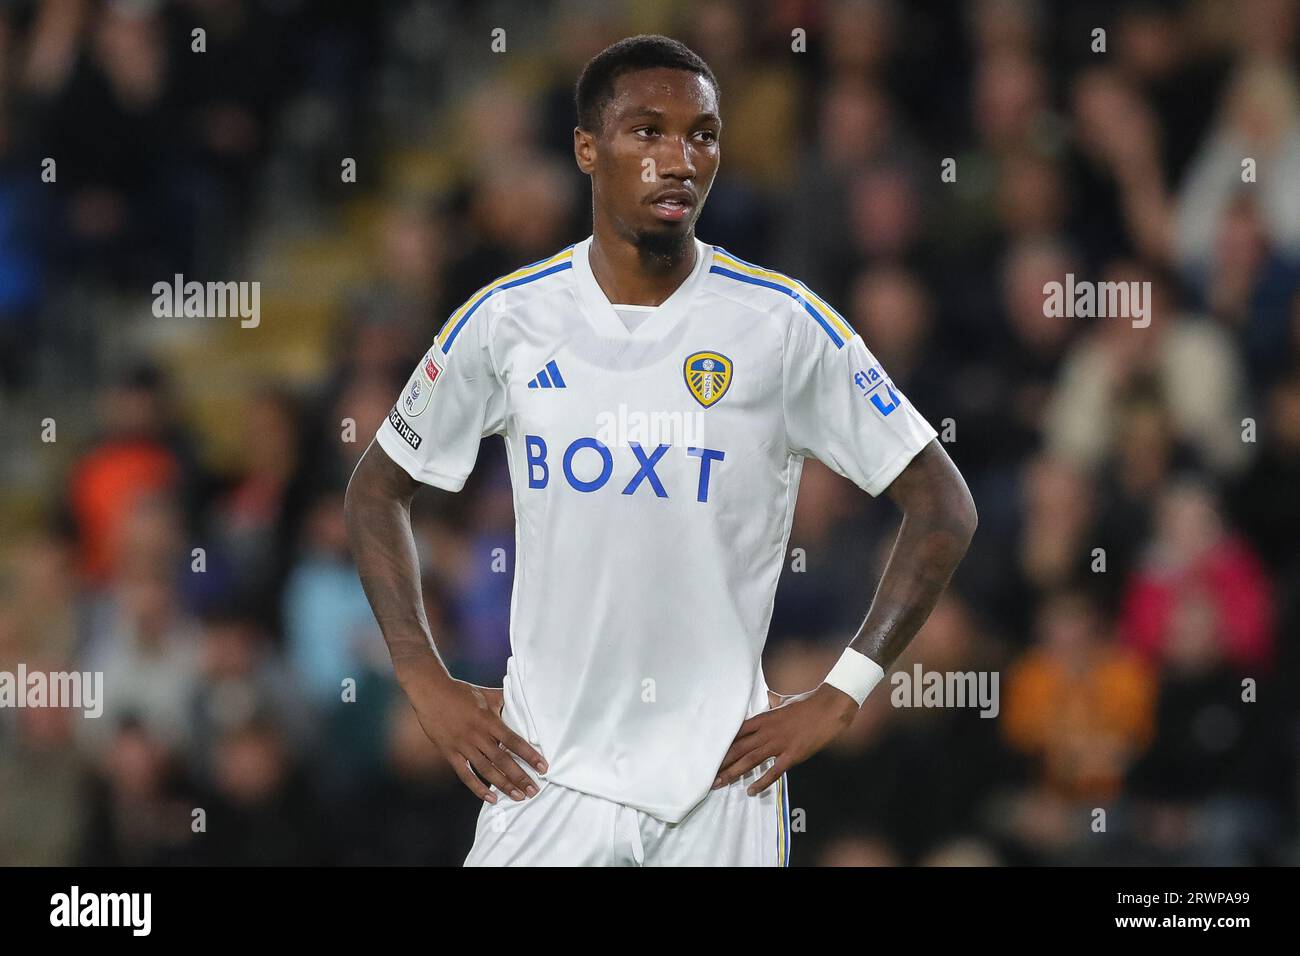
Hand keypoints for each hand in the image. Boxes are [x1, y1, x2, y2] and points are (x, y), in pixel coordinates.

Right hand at [397, 660, 546, 803]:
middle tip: (533, 790)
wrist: (431, 692)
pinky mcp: (450, 753)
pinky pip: (465, 774)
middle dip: (520, 777)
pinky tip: (491, 798)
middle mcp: (478, 735)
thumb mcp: (487, 694)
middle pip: (502, 760)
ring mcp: (463, 746)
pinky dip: (478, 788)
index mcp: (489, 720)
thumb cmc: (461, 692)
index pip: (514, 741)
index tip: (542, 767)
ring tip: (518, 796)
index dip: (529, 755)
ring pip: (486, 770)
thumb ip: (505, 700)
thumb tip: (523, 698)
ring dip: (503, 785)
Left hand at [714, 683, 858, 794]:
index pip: (736, 734)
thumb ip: (771, 708)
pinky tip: (751, 790)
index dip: (722, 746)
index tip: (709, 756)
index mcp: (763, 720)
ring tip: (720, 783)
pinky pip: (773, 771)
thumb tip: (767, 700)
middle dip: (722, 763)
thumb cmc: (806, 707)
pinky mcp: (792, 755)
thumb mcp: (782, 705)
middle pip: (739, 748)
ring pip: (751, 759)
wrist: (827, 709)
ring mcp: (779, 744)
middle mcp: (766, 732)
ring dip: (734, 772)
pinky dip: (761, 781)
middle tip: (708, 776)